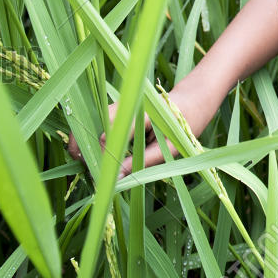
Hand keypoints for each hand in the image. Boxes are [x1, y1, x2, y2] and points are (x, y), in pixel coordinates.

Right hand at [66, 77, 221, 177]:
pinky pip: (102, 120)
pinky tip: (93, 151)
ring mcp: (124, 103)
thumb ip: (146, 161)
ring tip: (84, 160)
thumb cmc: (187, 124)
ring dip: (87, 138)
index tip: (101, 174)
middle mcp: (130, 104)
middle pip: (98, 124)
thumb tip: (118, 177)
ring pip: (96, 119)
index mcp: (144, 112)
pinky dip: (94, 134)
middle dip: (86, 144)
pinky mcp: (122, 107)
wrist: (193, 100)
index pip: (112, 134)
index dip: (103, 156)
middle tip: (84, 167)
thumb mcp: (172, 147)